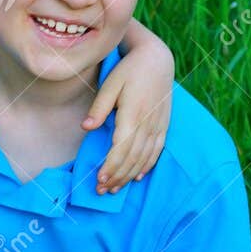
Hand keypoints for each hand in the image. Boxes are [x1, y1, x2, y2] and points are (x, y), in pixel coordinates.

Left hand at [85, 42, 171, 192]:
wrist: (157, 60)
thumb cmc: (129, 71)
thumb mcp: (110, 84)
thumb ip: (99, 108)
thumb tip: (86, 127)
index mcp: (133, 114)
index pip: (121, 149)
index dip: (110, 167)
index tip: (99, 180)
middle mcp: (147, 123)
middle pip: (132, 158)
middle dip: (116, 177)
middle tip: (101, 191)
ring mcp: (158, 126)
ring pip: (144, 158)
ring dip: (129, 176)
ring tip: (115, 189)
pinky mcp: (164, 126)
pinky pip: (156, 151)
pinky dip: (146, 166)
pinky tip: (137, 177)